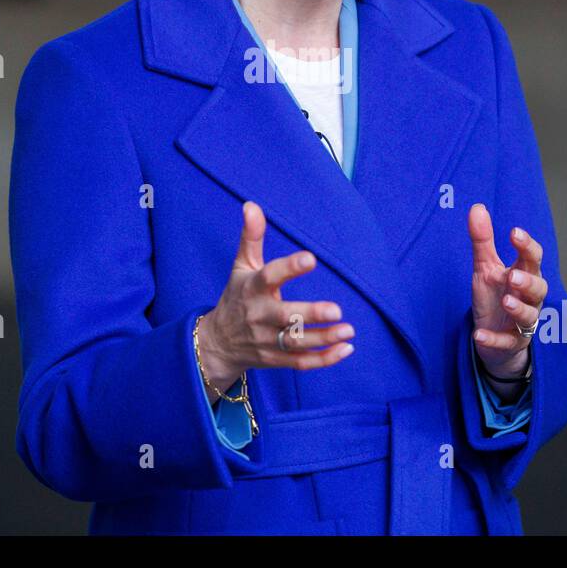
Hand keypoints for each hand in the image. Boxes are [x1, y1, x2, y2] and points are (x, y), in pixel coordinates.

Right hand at [197, 201, 354, 393]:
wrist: (217, 343)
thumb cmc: (237, 296)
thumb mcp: (241, 266)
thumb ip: (250, 237)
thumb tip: (251, 204)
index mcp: (252, 288)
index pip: (269, 276)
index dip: (289, 268)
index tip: (311, 258)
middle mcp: (259, 316)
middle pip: (285, 317)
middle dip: (310, 315)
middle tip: (337, 310)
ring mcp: (267, 340)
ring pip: (297, 343)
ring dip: (324, 338)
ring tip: (349, 330)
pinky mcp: (276, 359)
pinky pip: (301, 363)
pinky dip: (324, 359)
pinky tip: (346, 348)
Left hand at [468, 203, 546, 380]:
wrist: (494, 338)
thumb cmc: (495, 297)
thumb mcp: (486, 267)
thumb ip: (483, 240)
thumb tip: (477, 207)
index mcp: (523, 275)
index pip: (532, 258)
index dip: (527, 246)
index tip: (514, 233)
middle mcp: (528, 298)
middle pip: (539, 288)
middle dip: (528, 282)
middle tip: (513, 276)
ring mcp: (521, 322)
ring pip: (529, 316)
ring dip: (518, 309)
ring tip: (505, 302)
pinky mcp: (510, 343)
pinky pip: (505, 343)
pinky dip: (494, 340)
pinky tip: (480, 335)